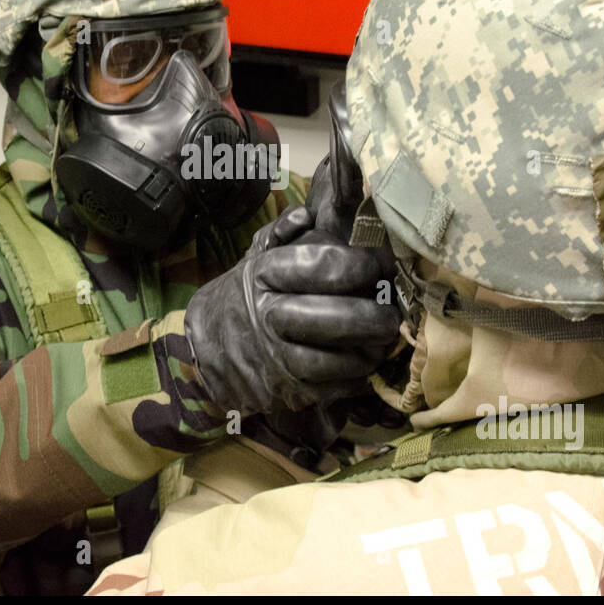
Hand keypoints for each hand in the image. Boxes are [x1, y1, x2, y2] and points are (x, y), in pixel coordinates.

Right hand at [184, 208, 401, 414]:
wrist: (210, 343)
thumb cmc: (252, 290)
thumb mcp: (261, 253)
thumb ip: (286, 229)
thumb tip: (306, 216)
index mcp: (264, 273)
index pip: (315, 266)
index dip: (356, 265)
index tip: (379, 264)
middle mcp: (267, 314)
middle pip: (326, 318)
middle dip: (369, 316)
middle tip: (393, 312)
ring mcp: (275, 356)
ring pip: (330, 360)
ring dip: (366, 351)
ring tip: (385, 339)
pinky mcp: (286, 389)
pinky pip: (329, 388)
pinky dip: (356, 379)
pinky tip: (367, 363)